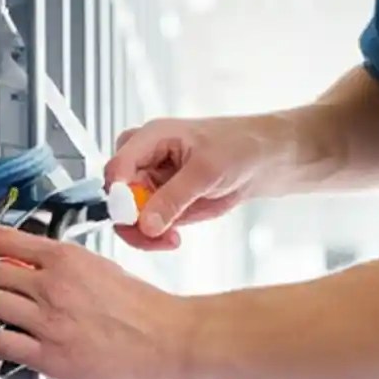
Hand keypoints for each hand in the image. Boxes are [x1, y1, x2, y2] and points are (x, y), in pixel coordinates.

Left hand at [0, 226, 192, 378]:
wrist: (166, 339)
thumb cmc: (141, 308)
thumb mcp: (99, 268)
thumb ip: (60, 265)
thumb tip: (28, 264)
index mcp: (65, 259)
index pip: (3, 240)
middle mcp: (52, 286)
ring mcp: (48, 321)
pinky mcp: (49, 356)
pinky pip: (1, 343)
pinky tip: (2, 340)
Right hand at [104, 116, 277, 250]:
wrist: (262, 161)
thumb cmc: (238, 148)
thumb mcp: (206, 172)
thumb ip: (173, 198)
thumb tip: (145, 224)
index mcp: (150, 138)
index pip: (118, 166)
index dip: (118, 194)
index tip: (132, 217)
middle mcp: (146, 160)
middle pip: (117, 195)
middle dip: (129, 219)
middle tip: (152, 234)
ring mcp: (153, 183)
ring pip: (128, 214)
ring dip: (143, 233)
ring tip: (169, 240)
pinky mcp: (163, 203)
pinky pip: (146, 224)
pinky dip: (154, 237)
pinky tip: (173, 238)